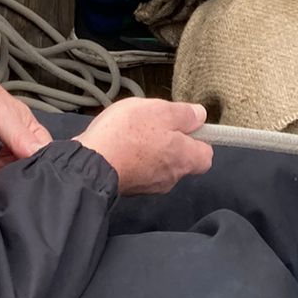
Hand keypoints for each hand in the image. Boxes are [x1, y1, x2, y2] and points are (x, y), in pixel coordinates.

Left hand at [0, 69, 52, 190]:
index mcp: (30, 133)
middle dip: (18, 183)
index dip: (42, 170)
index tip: (34, 183)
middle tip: (8, 189)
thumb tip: (39, 154)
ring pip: (5, 181)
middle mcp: (17, 148)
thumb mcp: (1, 114)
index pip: (45, 157)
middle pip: (25, 173)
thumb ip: (20, 135)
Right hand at [75, 99, 212, 195]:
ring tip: (131, 130)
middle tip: (152, 122)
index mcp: (184, 159)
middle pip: (180, 159)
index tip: (184, 124)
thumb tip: (201, 117)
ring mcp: (149, 186)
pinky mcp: (130, 187)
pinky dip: (134, 157)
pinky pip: (139, 169)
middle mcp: (171, 178)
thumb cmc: (128, 134)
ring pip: (159, 164)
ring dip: (150, 149)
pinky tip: (119, 143)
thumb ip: (184, 114)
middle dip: (170, 141)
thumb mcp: (160, 111)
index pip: (206, 155)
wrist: (91, 162)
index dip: (199, 138)